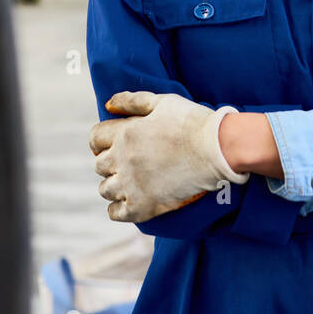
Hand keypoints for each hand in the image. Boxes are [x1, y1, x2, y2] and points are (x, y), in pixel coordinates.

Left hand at [90, 91, 247, 222]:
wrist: (217, 149)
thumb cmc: (192, 122)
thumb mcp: (161, 101)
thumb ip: (131, 101)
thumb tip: (108, 105)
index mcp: (125, 133)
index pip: (95, 138)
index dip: (101, 141)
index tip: (110, 144)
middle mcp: (122, 159)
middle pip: (100, 165)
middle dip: (110, 163)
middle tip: (127, 164)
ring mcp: (131, 185)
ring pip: (105, 189)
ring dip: (113, 185)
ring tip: (129, 183)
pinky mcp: (143, 206)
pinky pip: (116, 213)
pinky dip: (118, 209)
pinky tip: (128, 203)